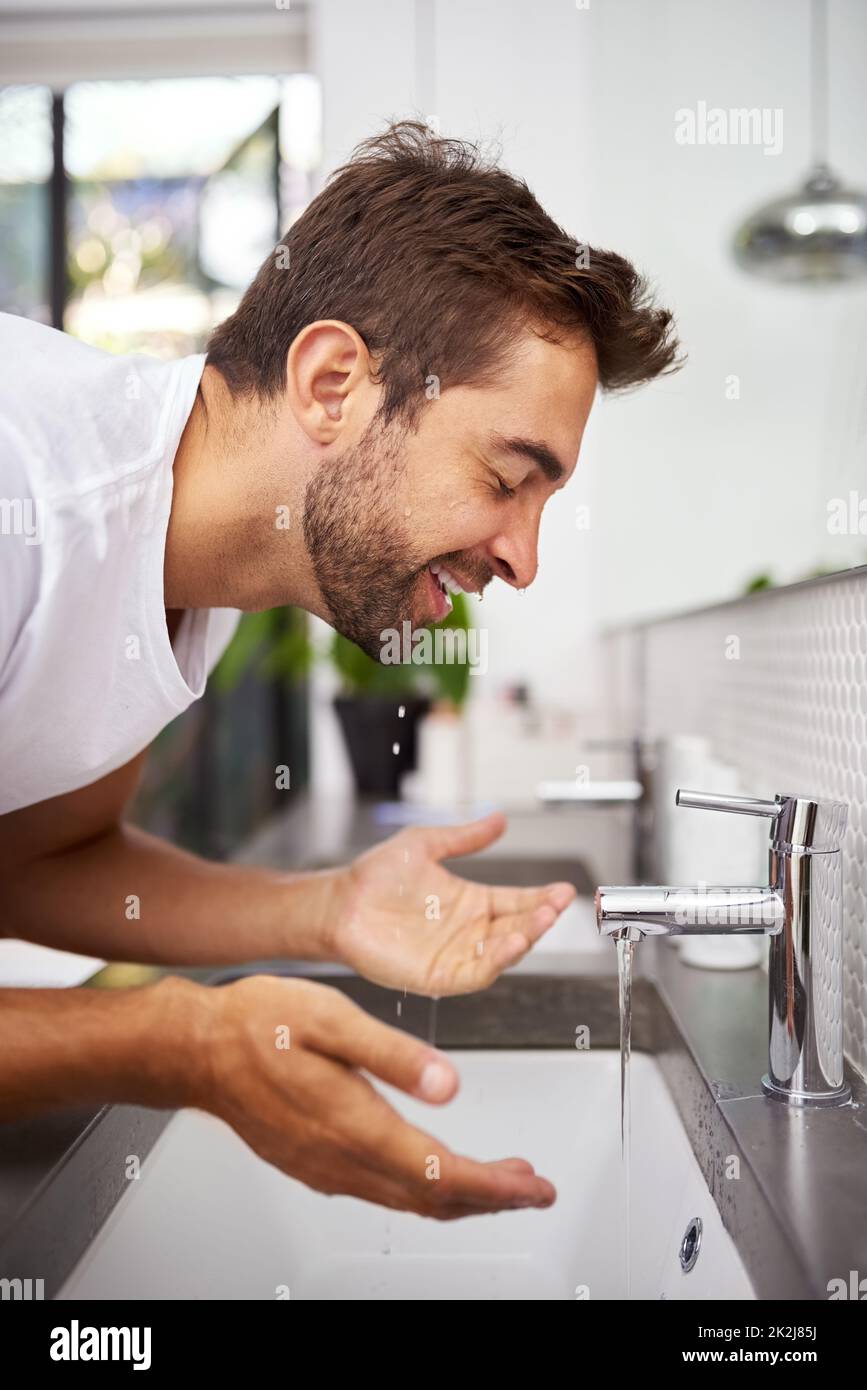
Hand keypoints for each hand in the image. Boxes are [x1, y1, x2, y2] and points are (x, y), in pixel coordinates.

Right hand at [202, 975, 555, 1216]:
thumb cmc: (256, 1025)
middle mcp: (341, 1158)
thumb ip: (392, 1053)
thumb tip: (450, 1084)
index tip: (533, 1186)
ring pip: (408, 1199)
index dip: (496, 1187)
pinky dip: (424, 1188)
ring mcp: (326, 1167)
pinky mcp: (314, 1164)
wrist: (196, 1051)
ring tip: (500, 1178)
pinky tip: (435, 1169)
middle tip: (533, 1187)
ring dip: (461, 1195)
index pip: (441, 1173)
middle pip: (432, 1197)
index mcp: (353, 1123)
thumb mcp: (330, 1018)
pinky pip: (381, 1191)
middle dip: (492, 1197)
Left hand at [331, 812, 575, 994]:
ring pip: (503, 953)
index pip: (518, 901)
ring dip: (525, 939)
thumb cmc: (375, 877)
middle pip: (517, 928)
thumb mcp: (426, 845)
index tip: (563, 889)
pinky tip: (509, 945)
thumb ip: (465, 837)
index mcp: (472, 902)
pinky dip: (497, 962)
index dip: (542, 897)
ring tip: (540, 922)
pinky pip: (476, 974)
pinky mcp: (439, 976)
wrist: (339, 903)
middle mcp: (470, 931)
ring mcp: (456, 955)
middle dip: (541, 917)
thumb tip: (499, 819)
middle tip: (557, 904)